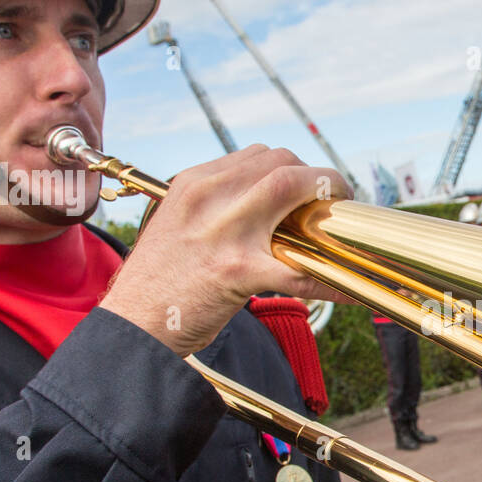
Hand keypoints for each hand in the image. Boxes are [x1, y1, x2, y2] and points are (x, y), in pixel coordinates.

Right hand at [100, 145, 351, 355]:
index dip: (294, 169)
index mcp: (193, 184)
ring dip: (328, 204)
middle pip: (281, 162)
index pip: (258, 155)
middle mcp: (208, 197)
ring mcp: (224, 231)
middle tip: (336, 202)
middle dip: (319, 178)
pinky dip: (332, 278)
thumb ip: (214, 209)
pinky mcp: (238, 271)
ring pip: (293, 188)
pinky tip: (348, 287)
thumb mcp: (176, 226)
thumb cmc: (157, 285)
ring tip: (339, 227)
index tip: (308, 189)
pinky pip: (302, 268)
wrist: (132, 327)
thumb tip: (263, 209)